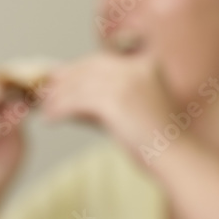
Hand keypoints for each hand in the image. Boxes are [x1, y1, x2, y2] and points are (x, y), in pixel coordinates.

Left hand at [43, 52, 176, 160]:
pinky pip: (77, 102)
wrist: (176, 158)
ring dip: (57, 98)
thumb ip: (99, 101)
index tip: (55, 80)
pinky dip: (59, 110)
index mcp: (144, 65)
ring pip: (79, 86)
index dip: (75, 70)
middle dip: (63, 81)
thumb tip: (64, 97)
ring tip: (44, 109)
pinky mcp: (115, 101)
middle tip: (42, 92)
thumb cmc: (153, 140)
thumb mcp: (125, 111)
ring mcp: (126, 83)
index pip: (100, 61)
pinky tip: (49, 120)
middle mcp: (136, 68)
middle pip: (87, 69)